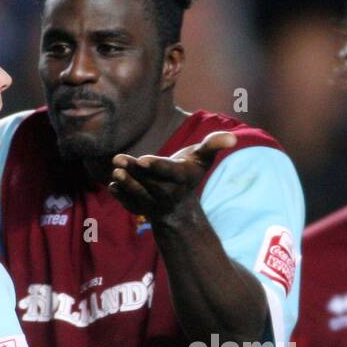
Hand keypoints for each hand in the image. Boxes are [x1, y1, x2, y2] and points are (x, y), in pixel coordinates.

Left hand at [108, 129, 237, 219]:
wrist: (179, 205)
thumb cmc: (189, 173)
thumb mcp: (203, 158)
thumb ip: (214, 144)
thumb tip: (233, 137)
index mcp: (182, 178)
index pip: (169, 172)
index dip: (157, 166)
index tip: (143, 159)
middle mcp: (169, 193)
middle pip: (150, 182)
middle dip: (135, 172)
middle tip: (119, 160)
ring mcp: (154, 204)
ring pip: (139, 194)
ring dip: (127, 184)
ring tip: (115, 171)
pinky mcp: (142, 209)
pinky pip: (130, 204)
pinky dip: (121, 196)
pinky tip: (113, 185)